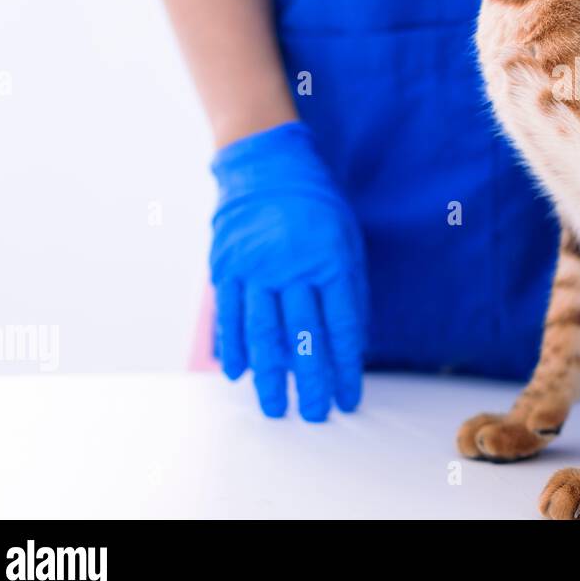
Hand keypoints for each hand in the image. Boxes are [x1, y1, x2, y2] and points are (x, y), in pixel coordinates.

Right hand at [209, 122, 367, 420]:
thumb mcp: (348, 238)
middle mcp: (291, 267)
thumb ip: (350, 288)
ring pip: (262, 333)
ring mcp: (255, 268)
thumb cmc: (316, 204)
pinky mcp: (226, 267)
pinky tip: (237, 373)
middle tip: (314, 415)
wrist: (265, 165)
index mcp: (330, 259)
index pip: (342, 326)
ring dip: (269, 376)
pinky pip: (229, 314)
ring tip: (276, 407)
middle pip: (303, 337)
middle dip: (311, 382)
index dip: (346, 367)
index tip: (348, 397)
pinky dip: (232, 346)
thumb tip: (353, 341)